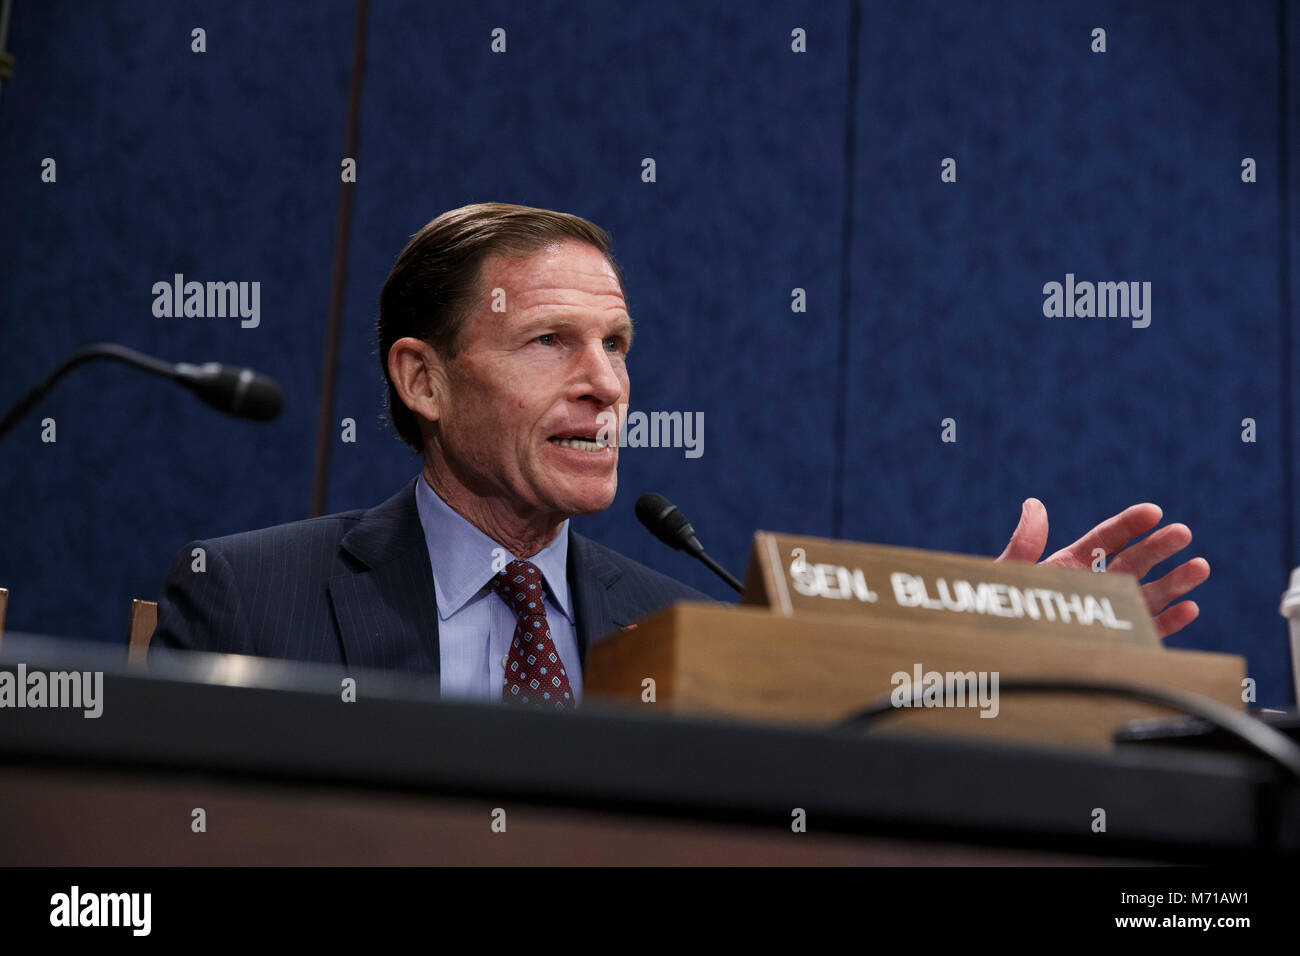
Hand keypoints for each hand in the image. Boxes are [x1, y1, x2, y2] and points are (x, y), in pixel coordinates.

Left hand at [995, 498, 1209, 639]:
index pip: (1105, 539)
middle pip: (1133, 563)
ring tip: (1199, 567)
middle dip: (1159, 548)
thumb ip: (1024, 543)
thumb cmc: (995, 611)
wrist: (992, 652)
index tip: (1153, 512)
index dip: (1129, 525)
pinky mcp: (1112, 644)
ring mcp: (1105, 614)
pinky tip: (1188, 608)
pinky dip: (1168, 622)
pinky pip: (1144, 633)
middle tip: (1183, 533)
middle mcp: (1092, 587)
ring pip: (1146, 596)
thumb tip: (1034, 505)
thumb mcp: (1007, 573)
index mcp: (1067, 565)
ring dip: (1174, 583)